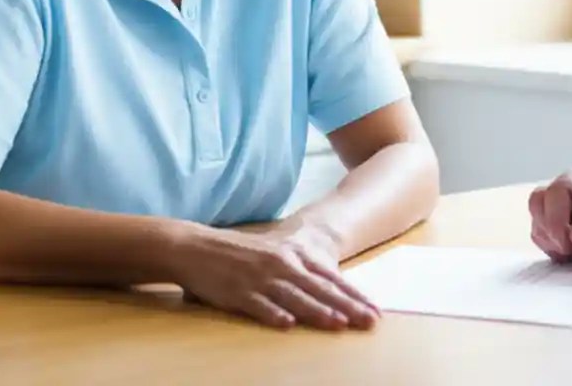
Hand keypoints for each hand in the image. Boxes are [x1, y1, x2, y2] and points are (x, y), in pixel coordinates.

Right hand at [169, 224, 379, 331]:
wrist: (196, 246)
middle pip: (320, 289)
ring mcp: (260, 278)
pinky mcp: (238, 292)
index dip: (354, 295)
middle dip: (347, 307)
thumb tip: (327, 291)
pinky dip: (273, 314)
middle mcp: (281, 265)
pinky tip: (287, 324)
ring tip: (338, 324)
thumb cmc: (239, 254)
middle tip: (369, 322)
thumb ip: (299, 271)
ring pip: (295, 297)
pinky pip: (259, 305)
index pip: (330, 278)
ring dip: (317, 311)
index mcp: (292, 255)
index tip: (375, 310)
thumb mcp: (274, 255)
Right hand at [528, 159, 571, 261]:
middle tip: (567, 251)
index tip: (566, 242)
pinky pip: (546, 242)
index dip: (555, 216)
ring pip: (538, 223)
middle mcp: (569, 188)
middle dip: (548, 228)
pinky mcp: (564, 232)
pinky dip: (554, 251)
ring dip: (550, 241)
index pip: (556, 190)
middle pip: (538, 203)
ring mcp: (563, 211)